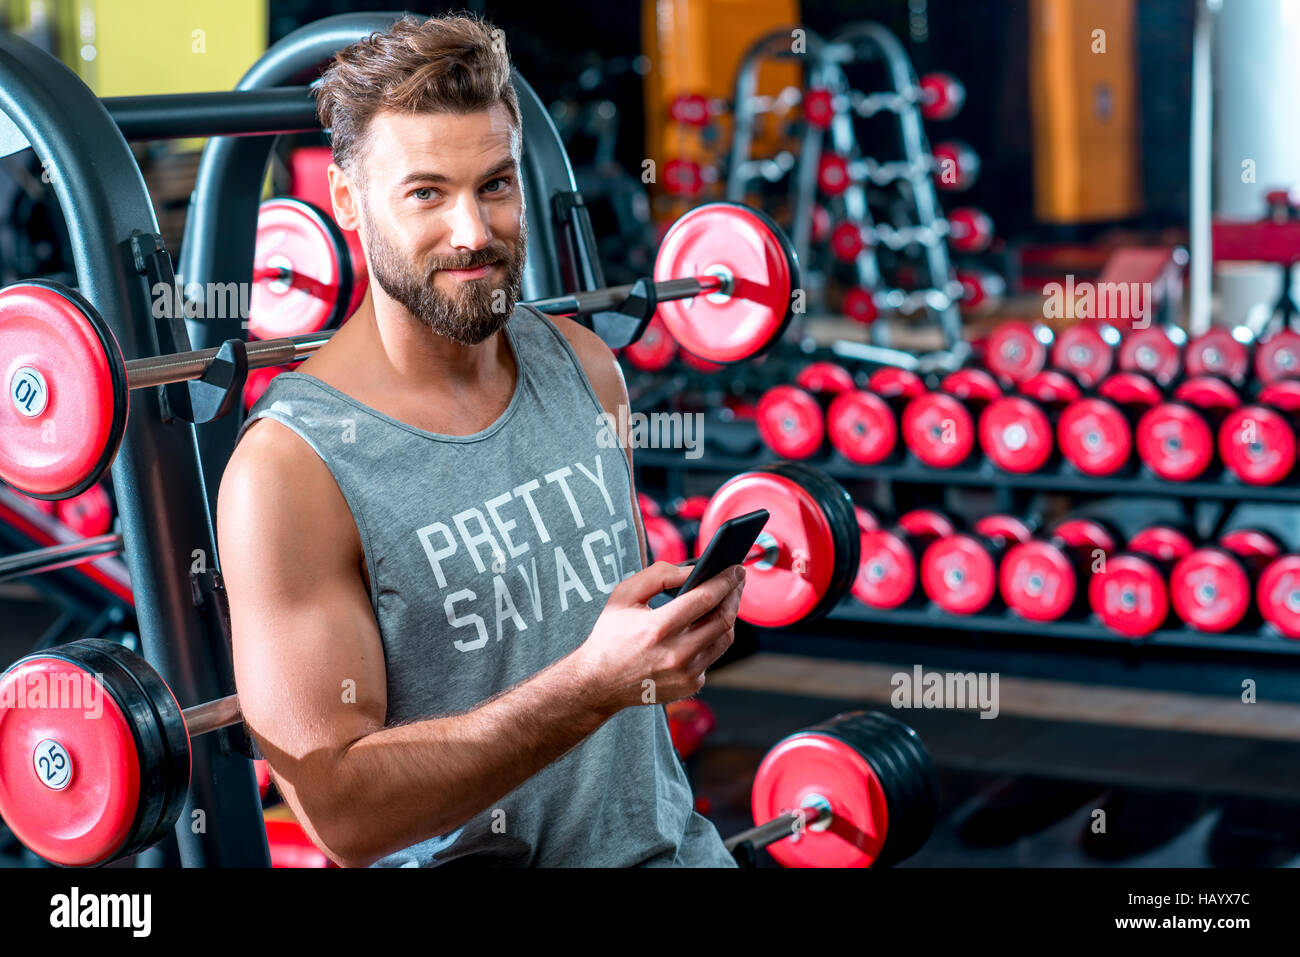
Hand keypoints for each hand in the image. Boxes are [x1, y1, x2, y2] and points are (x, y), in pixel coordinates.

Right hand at [569, 560, 744, 713]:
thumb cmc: (610, 635)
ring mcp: (686, 674)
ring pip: (724, 639)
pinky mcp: (690, 685)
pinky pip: (712, 656)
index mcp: (657, 629)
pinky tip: (706, 626)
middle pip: (723, 619)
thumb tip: (694, 570)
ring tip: (726, 599)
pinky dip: (712, 638)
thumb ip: (659, 575)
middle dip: (734, 595)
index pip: (705, 599)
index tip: (736, 568)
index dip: (725, 580)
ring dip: (729, 615)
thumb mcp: (624, 595)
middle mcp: (675, 655)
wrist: (599, 683)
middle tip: (737, 580)